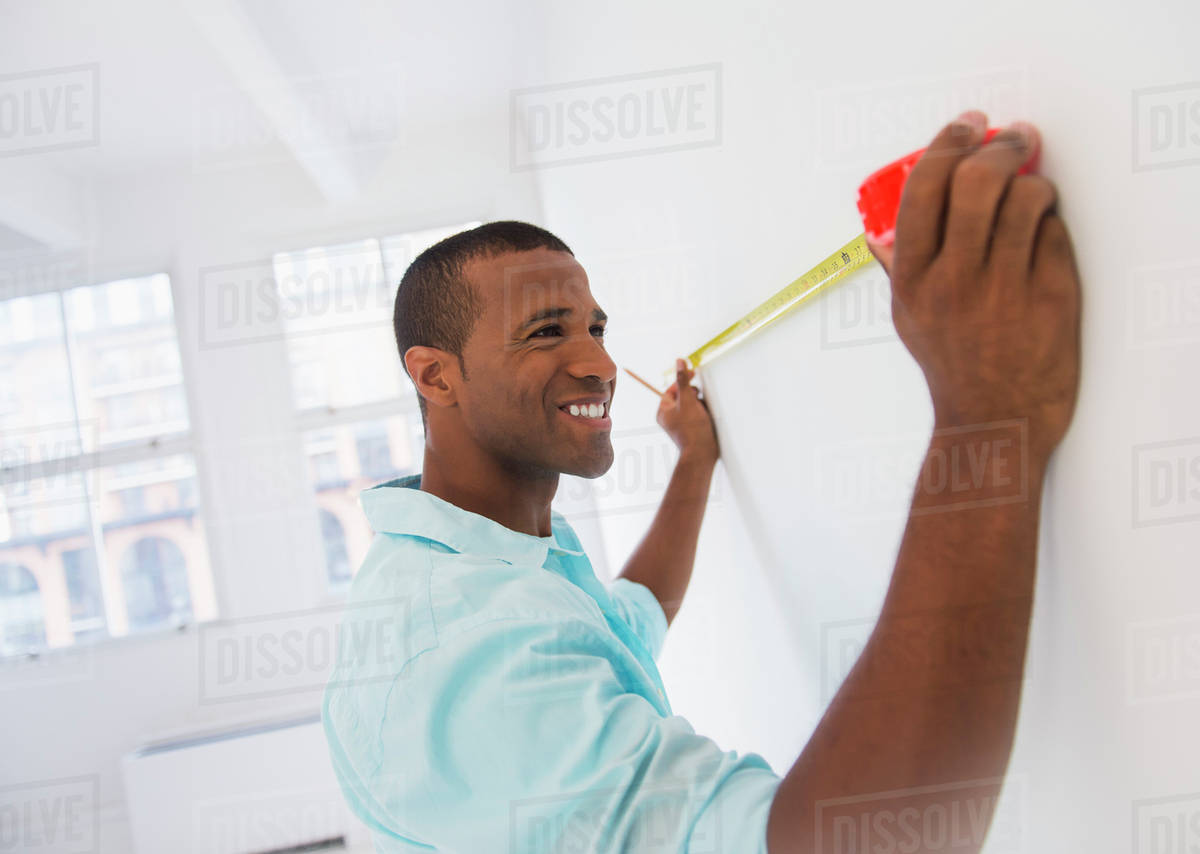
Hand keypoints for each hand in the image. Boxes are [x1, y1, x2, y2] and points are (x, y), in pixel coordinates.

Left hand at [658, 358, 719, 462]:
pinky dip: (703, 412)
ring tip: (703, 413)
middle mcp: (670, 417)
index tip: (693, 374)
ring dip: (700, 404)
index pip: (672, 389)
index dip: (682, 380)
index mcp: (663, 410)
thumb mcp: (688, 401)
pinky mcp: (691, 428)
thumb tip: (679, 362)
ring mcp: (681, 423)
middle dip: (693, 395)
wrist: (702, 454)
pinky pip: (697, 414)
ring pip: (692, 404)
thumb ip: (683, 381)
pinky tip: (707, 418)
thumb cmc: (693, 430)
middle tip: (698, 401)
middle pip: (682, 396)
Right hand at [866, 110, 1081, 458]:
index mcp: (913, 280)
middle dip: (1000, 146)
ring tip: (1033, 192)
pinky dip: (1052, 225)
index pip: (923, 190)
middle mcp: (954, 280)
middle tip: (1013, 138)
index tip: (967, 126)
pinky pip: (1054, 232)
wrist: (995, 419)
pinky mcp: (1051, 295)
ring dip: (1033, 183)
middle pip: (976, 181)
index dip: (948, 144)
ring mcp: (1005, 288)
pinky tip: (1043, 238)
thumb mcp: (909, 318)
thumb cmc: (953, 368)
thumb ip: (901, 269)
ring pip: (1025, 197)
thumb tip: (883, 232)